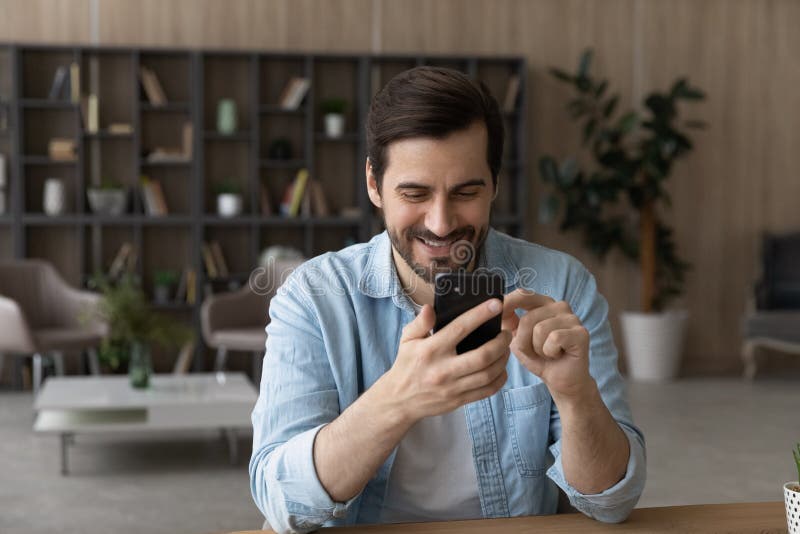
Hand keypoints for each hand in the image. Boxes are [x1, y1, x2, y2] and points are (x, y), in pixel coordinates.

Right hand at [381, 299, 511, 423]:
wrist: (399, 400)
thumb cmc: (406, 365)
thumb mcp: (407, 340)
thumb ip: (420, 323)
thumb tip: (431, 308)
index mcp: (431, 350)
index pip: (460, 328)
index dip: (480, 315)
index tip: (495, 304)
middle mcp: (443, 369)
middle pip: (482, 356)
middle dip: (500, 342)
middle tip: (506, 333)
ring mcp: (452, 387)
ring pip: (488, 374)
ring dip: (503, 359)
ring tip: (506, 349)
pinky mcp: (458, 400)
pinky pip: (487, 391)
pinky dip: (499, 379)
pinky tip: (501, 369)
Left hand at [502, 289, 592, 398]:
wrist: (560, 380)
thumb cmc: (539, 358)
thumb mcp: (517, 338)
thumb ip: (509, 322)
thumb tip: (499, 307)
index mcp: (544, 304)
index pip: (523, 294)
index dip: (508, 304)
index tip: (497, 314)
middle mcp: (560, 306)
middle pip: (527, 319)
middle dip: (524, 341)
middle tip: (535, 351)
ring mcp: (572, 318)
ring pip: (539, 330)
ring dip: (537, 349)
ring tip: (547, 353)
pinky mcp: (581, 333)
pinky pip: (553, 339)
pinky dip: (549, 352)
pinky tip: (557, 355)